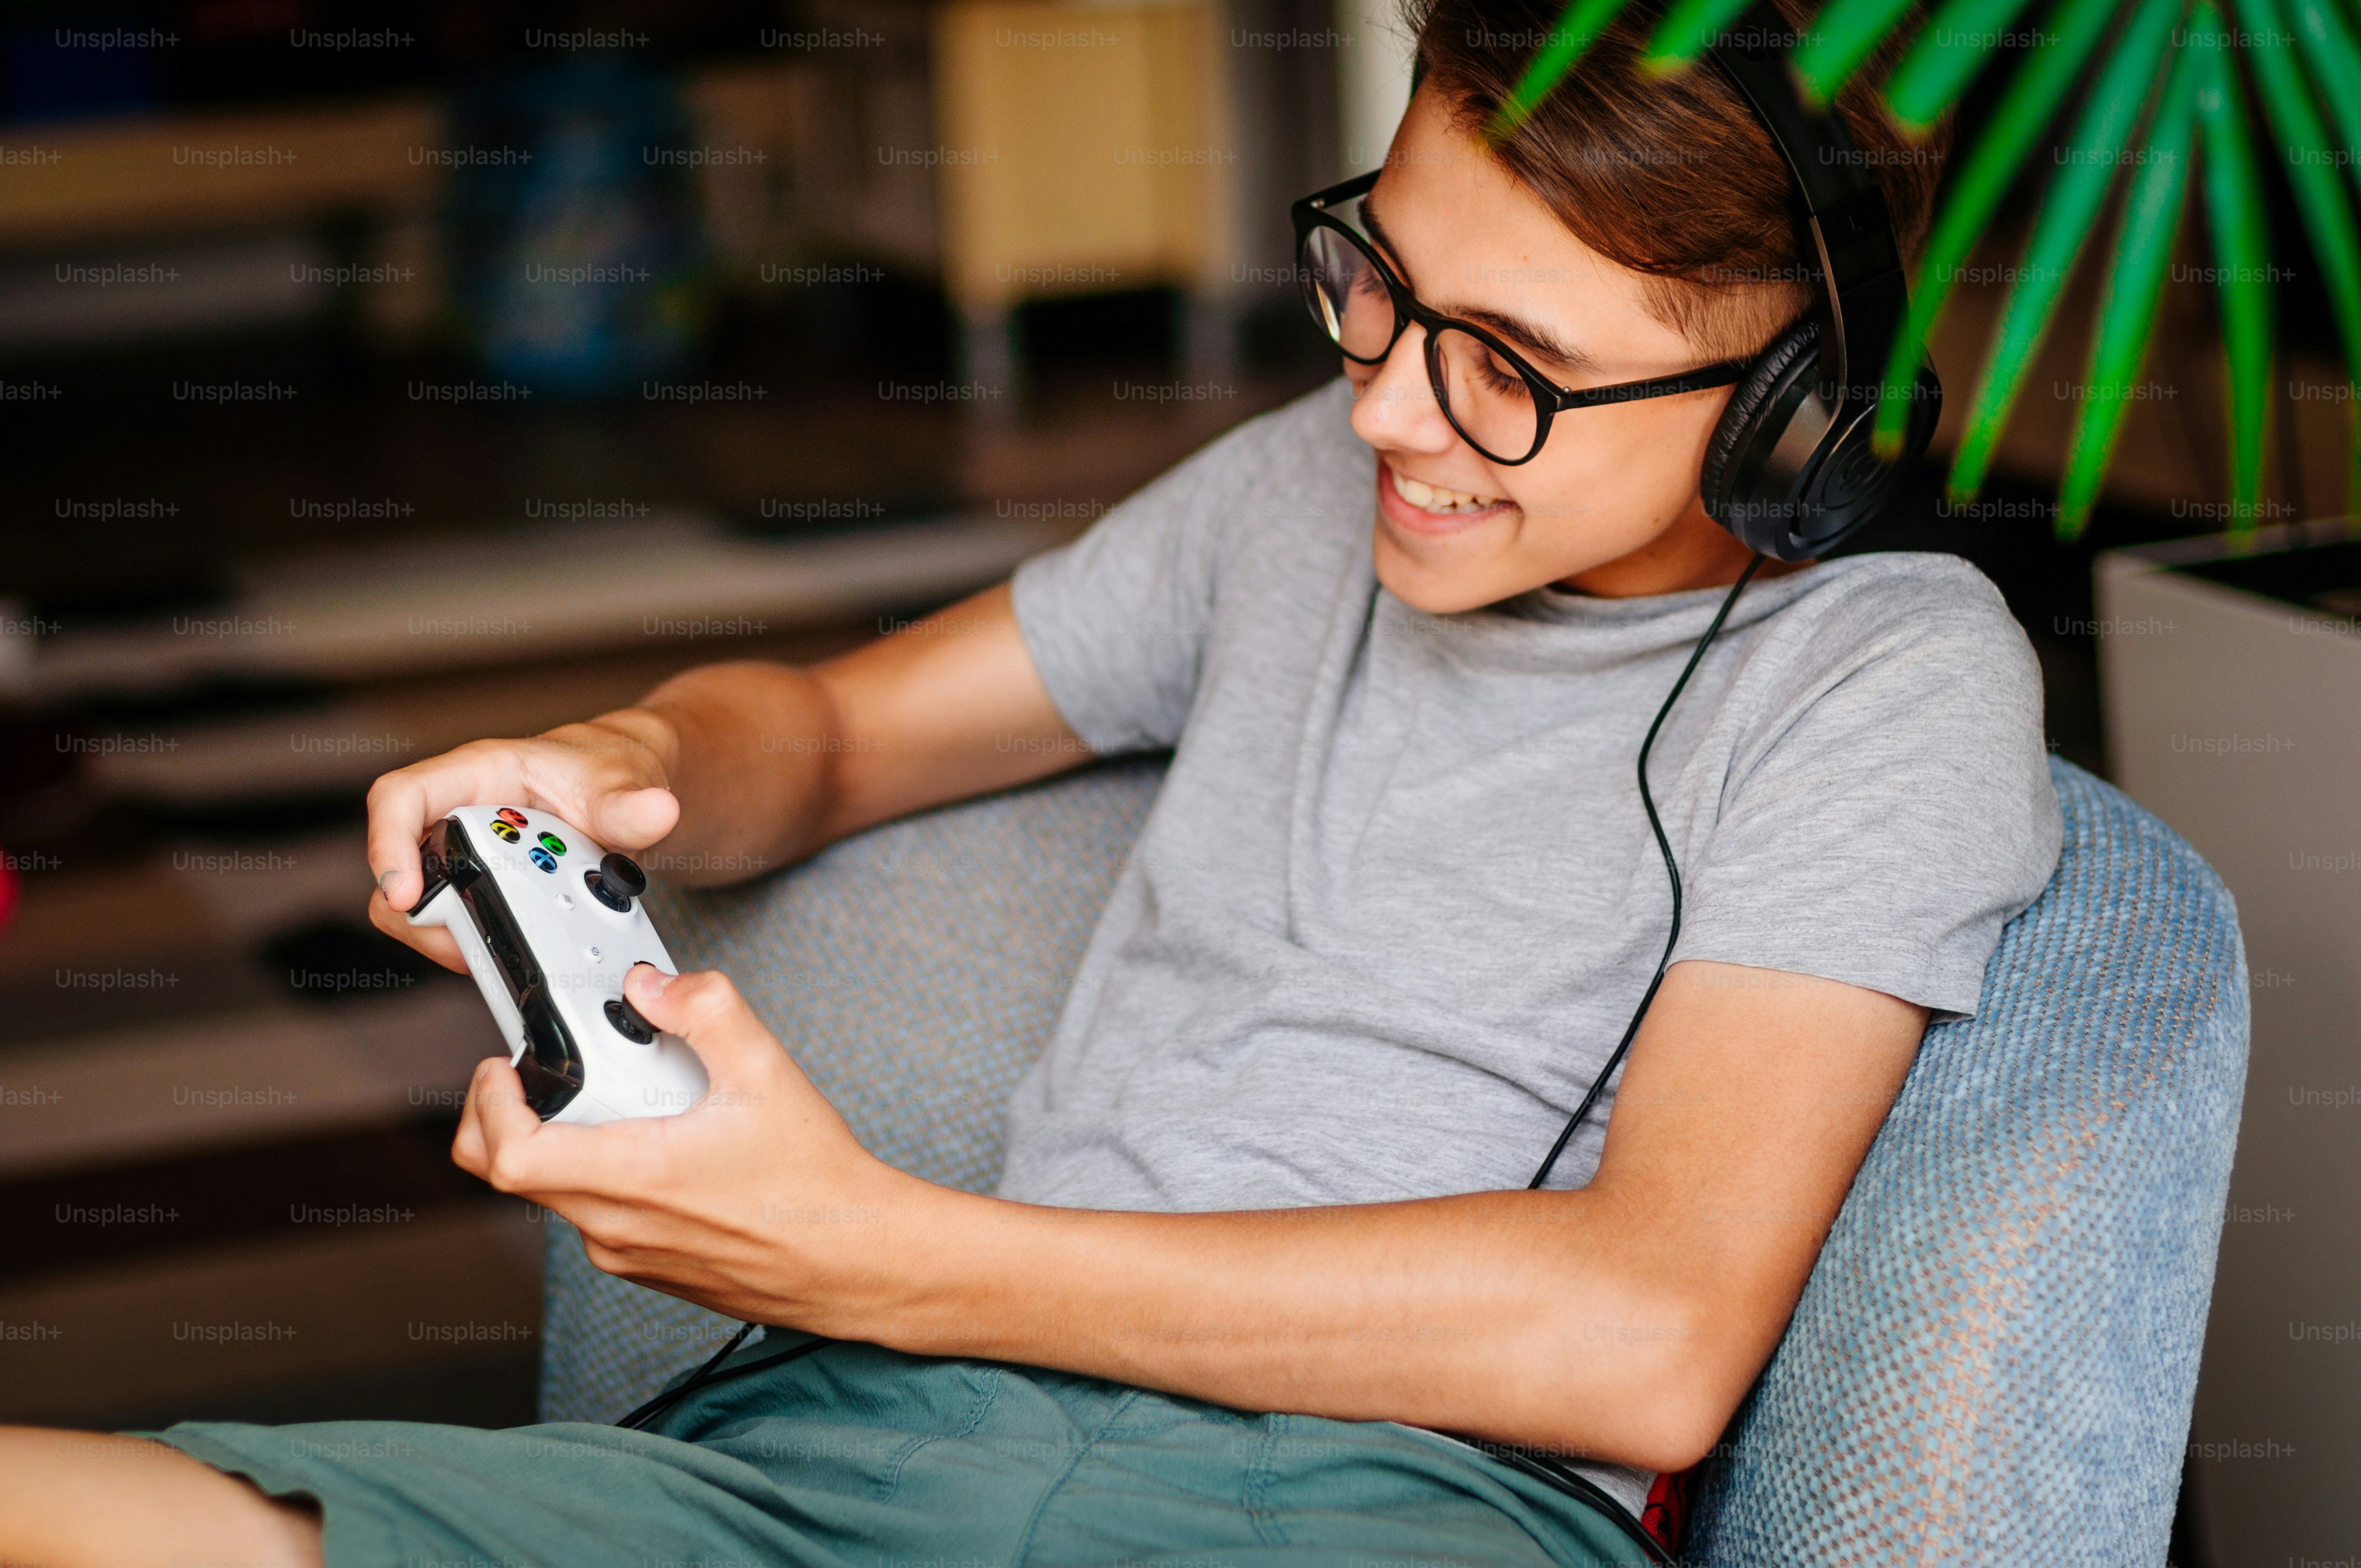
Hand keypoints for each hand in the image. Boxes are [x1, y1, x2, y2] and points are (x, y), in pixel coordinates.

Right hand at [365, 720, 680, 971]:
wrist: (627, 790)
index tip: (403, 895)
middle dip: (429, 913)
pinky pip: (460, 919)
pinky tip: (528, 943)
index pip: (400, 797)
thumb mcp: (624, 783)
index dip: (387, 845)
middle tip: (474, 943)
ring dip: (463, 931)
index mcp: (478, 773)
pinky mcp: (480, 884)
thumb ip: (632, 804)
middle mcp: (459, 812)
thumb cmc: (609, 771)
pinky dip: (488, 939)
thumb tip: (657, 811)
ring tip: (515, 942)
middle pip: (403, 866)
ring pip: (425, 903)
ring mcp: (465, 851)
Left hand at [450, 964, 925, 1328]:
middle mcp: (617, 1225)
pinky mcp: (646, 1268)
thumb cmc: (818, 1185)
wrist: (856, 1261)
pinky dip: (598, 1174)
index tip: (501, 1068)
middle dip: (503, 1119)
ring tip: (621, 1103)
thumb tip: (653, 984)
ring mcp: (627, 1254)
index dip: (488, 1105)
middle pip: (511, 1177)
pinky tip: (656, 1145)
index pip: (510, 1155)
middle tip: (531, 1078)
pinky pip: (593, 1217)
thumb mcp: (767, 1072)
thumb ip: (706, 1009)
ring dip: (560, 1144)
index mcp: (635, 1176)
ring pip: (555, 1196)